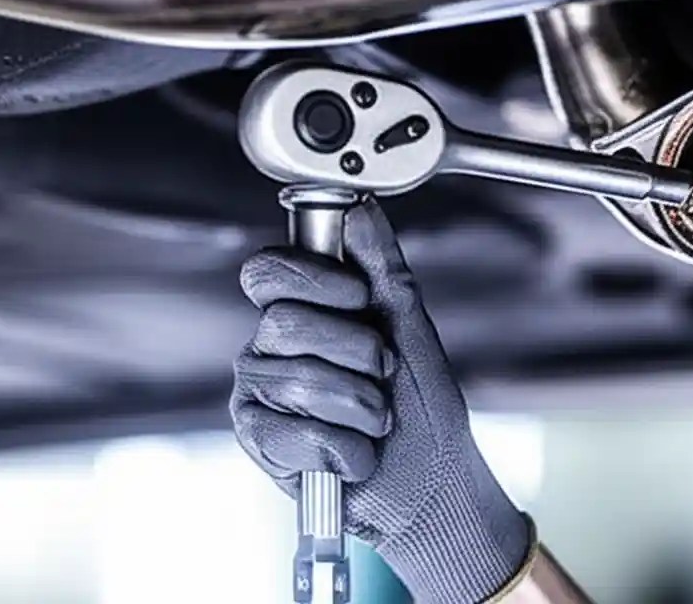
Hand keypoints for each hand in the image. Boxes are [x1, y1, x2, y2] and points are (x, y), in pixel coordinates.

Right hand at [232, 201, 529, 602]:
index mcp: (305, 312)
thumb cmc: (422, 408)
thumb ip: (383, 265)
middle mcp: (271, 349)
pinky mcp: (259, 442)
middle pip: (283, 323)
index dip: (314, 279)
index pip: (268, 271)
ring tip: (376, 419)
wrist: (433, 482)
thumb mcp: (411, 328)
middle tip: (382, 372)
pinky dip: (343, 446)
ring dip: (359, 405)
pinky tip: (355, 452)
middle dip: (356, 352)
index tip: (360, 297)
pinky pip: (290, 431)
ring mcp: (259, 395)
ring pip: (296, 380)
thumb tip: (361, 210)